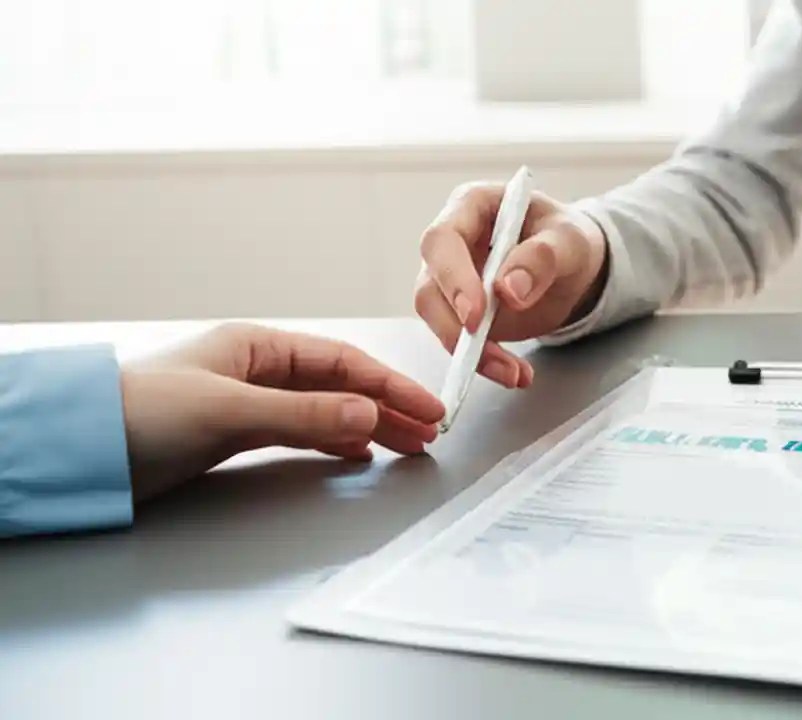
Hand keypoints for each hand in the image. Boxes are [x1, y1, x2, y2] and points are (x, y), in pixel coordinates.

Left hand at [120, 323, 444, 501]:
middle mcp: (256, 370)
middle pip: (340, 386)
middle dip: (387, 407)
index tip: (427, 408)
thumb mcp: (231, 410)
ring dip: (368, 426)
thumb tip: (369, 415)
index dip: (390, 385)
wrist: (83, 450)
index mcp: (256, 346)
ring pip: (325, 411)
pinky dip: (334, 441)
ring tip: (407, 445)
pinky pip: (302, 432)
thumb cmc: (142, 413)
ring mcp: (247, 402)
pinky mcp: (234, 435)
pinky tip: (357, 450)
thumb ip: (304, 415)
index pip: (342, 362)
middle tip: (429, 432)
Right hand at [414, 182, 607, 388]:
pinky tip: (516, 375)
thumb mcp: (568, 240)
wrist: (573, 268)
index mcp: (470, 207)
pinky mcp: (460, 314)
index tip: (476, 314)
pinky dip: (485, 363)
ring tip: (514, 374)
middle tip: (487, 354)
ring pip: (439, 321)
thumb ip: (542, 257)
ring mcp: (451, 281)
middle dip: (455, 327)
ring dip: (471, 354)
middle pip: (430, 286)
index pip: (443, 240)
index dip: (453, 278)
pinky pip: (460, 342)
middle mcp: (451, 244)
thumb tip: (509, 289)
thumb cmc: (566, 240)